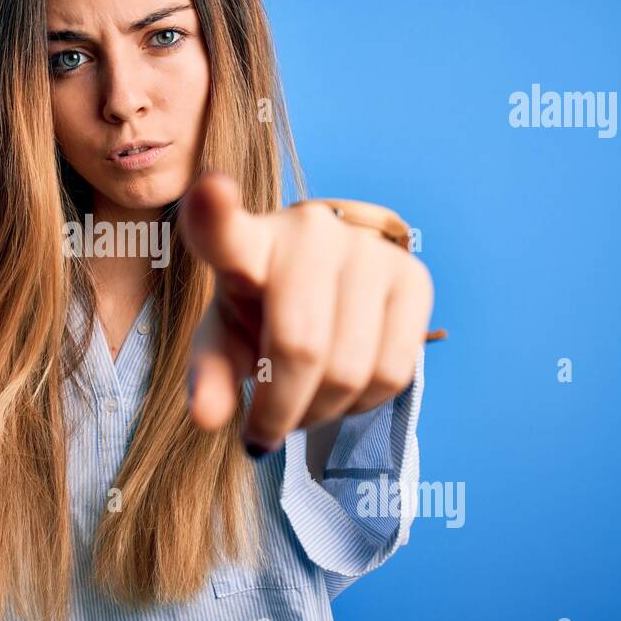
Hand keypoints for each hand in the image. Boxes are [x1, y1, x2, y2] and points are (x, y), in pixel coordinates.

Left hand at [179, 171, 433, 455]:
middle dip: (281, 412)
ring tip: (303, 407)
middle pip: (300, 348)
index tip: (209, 188)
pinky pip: (394, 371)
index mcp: (245, 242)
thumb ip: (208, 376)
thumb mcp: (224, 342)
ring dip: (322, 413)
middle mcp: (308, 232)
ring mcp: (366, 248)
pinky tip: (344, 390)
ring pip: (352, 370)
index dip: (215, 210)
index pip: (225, 228)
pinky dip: (364, 403)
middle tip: (266, 431)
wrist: (322, 289)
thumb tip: (207, 419)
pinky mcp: (413, 275)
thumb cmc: (258, 314)